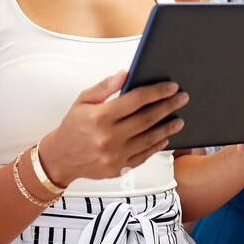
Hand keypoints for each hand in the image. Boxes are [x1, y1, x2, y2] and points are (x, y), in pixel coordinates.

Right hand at [39, 70, 188, 186]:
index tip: (172, 86)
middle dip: (168, 106)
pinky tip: (165, 137)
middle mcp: (109, 137)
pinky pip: (144, 155)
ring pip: (150, 139)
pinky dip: (157, 146)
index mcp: (100, 117)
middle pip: (147, 118)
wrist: (60, 158)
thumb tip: (127, 73)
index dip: (157, 91)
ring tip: (179, 118)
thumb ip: (105, 86)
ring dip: (168, 127)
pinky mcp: (119, 169)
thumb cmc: (73, 125)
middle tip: (183, 98)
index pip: (136, 99)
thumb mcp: (83, 100)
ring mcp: (115, 156)